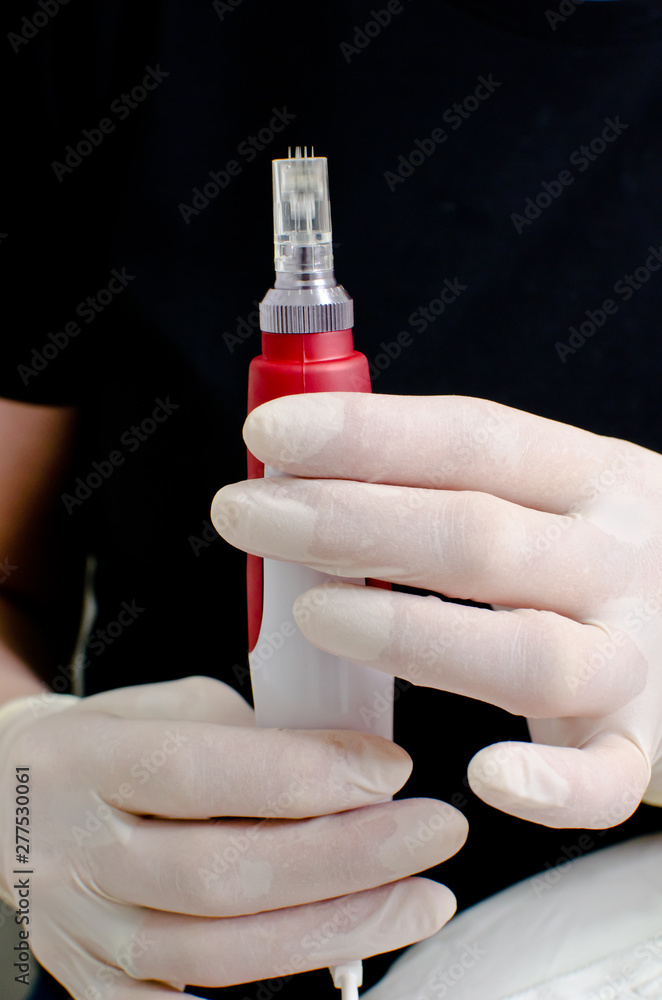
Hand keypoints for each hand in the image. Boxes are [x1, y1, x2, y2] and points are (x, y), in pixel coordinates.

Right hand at [0, 675, 465, 998]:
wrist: (12, 799)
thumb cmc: (108, 740)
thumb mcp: (167, 704)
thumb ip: (247, 732)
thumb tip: (348, 763)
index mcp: (92, 761)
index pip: (205, 771)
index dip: (306, 773)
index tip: (389, 769)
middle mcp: (83, 852)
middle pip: (223, 873)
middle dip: (347, 857)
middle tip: (433, 833)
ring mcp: (88, 930)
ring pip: (218, 952)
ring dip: (335, 930)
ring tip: (421, 900)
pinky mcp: (97, 982)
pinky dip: (270, 991)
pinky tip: (343, 959)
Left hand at [213, 392, 661, 828]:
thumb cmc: (591, 554)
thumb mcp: (549, 494)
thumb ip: (446, 487)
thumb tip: (304, 476)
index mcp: (590, 477)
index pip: (472, 439)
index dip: (367, 435)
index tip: (268, 436)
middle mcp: (618, 558)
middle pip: (479, 537)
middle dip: (349, 522)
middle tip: (245, 514)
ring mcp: (639, 656)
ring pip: (529, 654)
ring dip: (412, 634)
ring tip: (310, 615)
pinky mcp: (646, 746)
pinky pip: (606, 779)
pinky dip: (551, 787)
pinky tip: (483, 776)